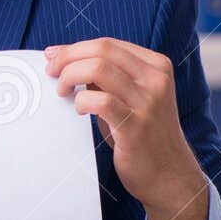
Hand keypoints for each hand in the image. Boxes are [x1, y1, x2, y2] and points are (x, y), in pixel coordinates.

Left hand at [44, 38, 209, 219]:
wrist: (169, 175)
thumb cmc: (141, 133)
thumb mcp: (129, 96)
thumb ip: (105, 76)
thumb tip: (62, 57)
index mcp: (156, 66)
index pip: (107, 44)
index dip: (74, 48)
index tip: (53, 57)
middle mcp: (156, 79)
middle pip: (101, 50)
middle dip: (67, 57)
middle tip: (51, 72)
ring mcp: (148, 102)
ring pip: (98, 69)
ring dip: (70, 76)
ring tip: (62, 91)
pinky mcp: (136, 126)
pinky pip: (99, 101)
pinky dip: (81, 101)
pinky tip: (79, 111)